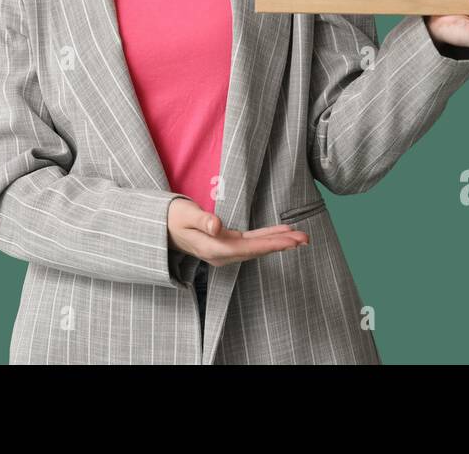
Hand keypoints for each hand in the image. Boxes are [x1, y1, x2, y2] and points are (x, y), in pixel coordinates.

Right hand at [167, 196, 307, 267]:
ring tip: (301, 238)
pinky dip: (268, 237)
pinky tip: (283, 234)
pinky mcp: (228, 244)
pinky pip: (252, 242)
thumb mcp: (185, 215)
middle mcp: (223, 254)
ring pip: (257, 247)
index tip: (289, 240)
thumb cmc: (173, 218)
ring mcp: (226, 251)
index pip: (247, 248)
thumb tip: (217, 226)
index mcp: (214, 248)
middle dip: (281, 244)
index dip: (269, 244)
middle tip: (305, 239)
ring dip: (279, 242)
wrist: (163, 228)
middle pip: (257, 250)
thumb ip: (201, 220)